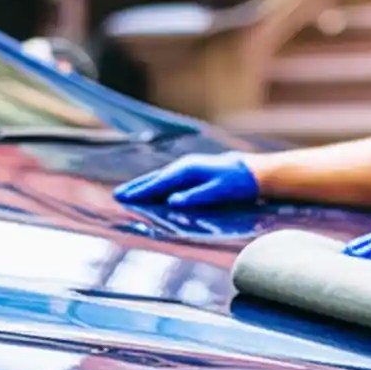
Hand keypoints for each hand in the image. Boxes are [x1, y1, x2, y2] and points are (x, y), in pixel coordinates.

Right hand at [113, 152, 259, 207]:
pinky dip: (157, 184)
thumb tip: (172, 202)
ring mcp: (188, 167)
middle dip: (136, 187)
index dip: (141, 191)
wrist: (252, 171)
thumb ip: (196, 197)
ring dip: (144, 185)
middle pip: (155, 178)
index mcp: (188, 171)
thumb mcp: (219, 191)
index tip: (124, 197)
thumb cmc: (237, 183)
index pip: (159, 183)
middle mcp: (185, 166)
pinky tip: (153, 190)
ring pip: (161, 178)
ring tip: (129, 192)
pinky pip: (169, 179)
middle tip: (118, 195)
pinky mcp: (192, 171)